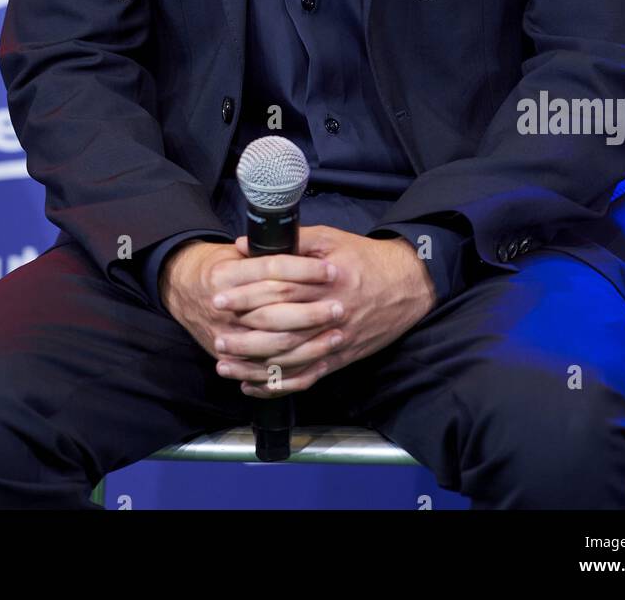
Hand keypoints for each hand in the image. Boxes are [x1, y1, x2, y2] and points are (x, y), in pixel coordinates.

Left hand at [175, 226, 438, 398]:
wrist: (408, 284)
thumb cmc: (364, 257)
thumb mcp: (331, 239)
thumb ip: (291, 241)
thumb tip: (247, 244)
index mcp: (327, 279)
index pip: (280, 286)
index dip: (247, 292)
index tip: (220, 296)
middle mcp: (330, 312)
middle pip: (281, 325)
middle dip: (245, 332)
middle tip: (217, 333)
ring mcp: (336, 339)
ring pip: (291, 357)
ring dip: (255, 364)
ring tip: (224, 363)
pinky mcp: (340, 358)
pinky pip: (307, 376)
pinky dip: (279, 386)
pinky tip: (253, 386)